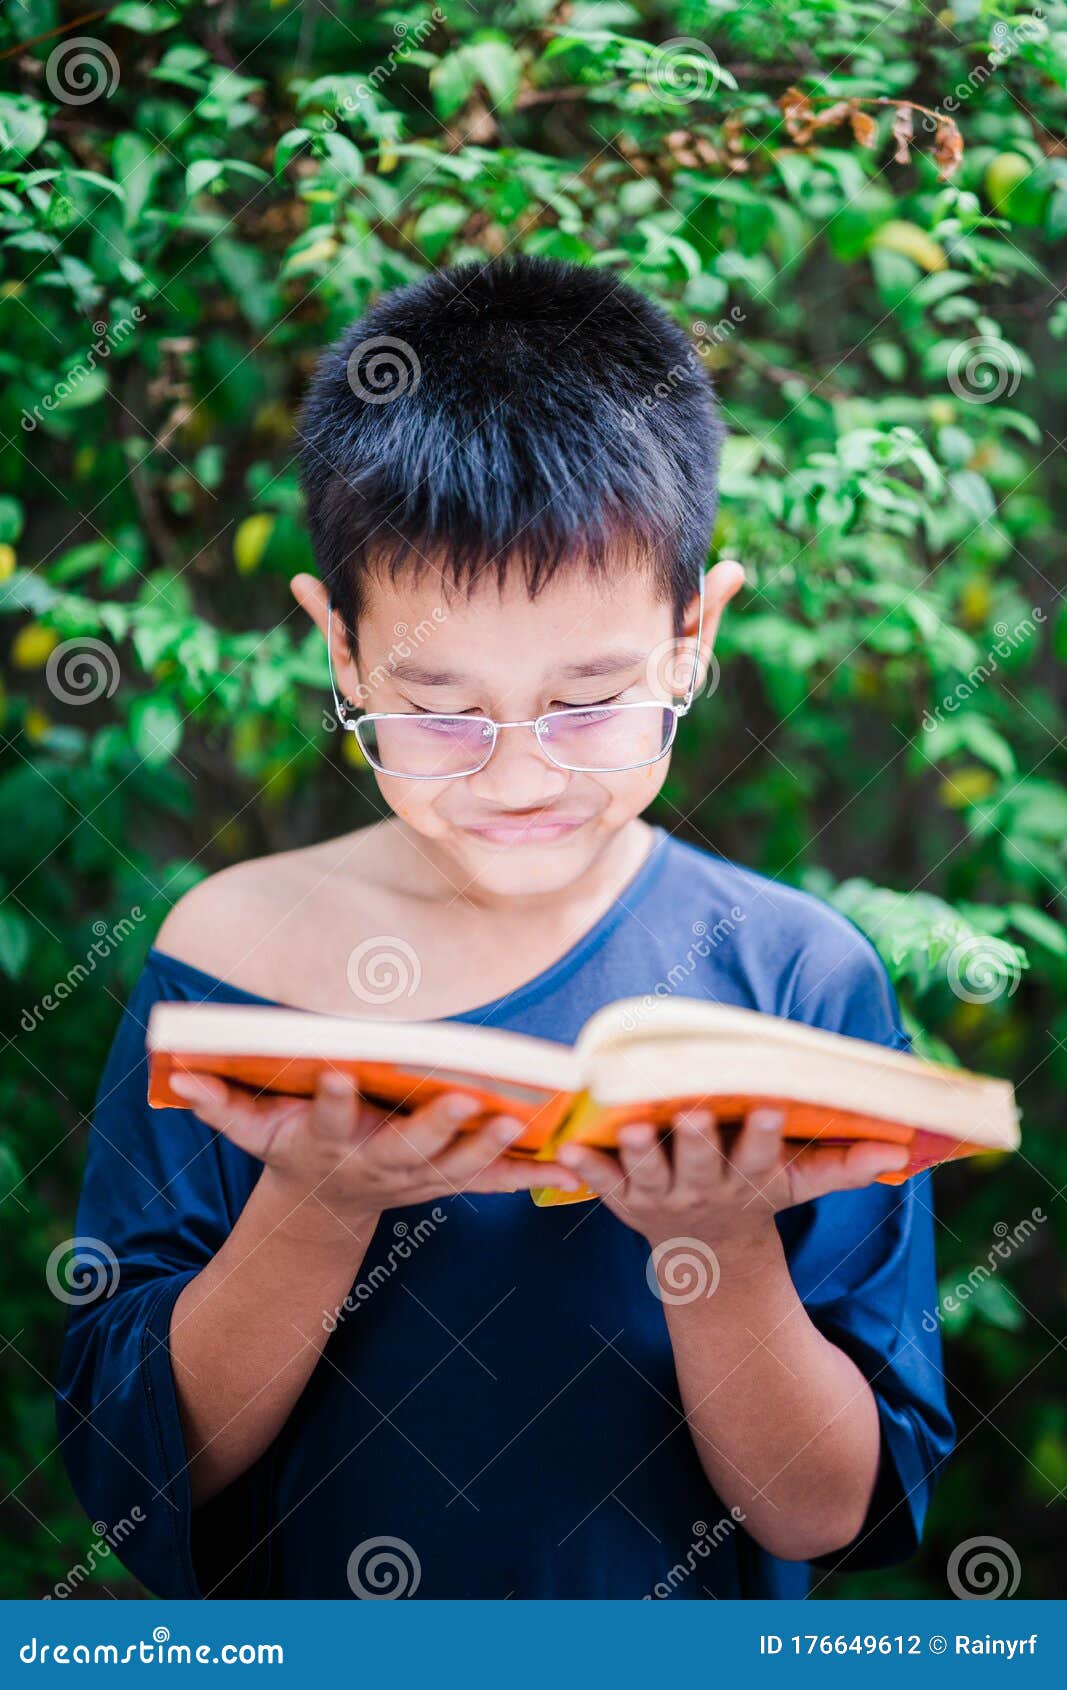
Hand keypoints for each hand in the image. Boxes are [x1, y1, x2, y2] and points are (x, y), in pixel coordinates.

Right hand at [168, 1070, 580, 1226]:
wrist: (325, 1206)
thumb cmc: (291, 1147)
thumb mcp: (252, 1130)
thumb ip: (220, 1103)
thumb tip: (177, 1077)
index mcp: (328, 1145)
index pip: (327, 1119)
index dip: (331, 1100)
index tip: (339, 1072)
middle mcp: (375, 1165)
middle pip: (408, 1148)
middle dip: (437, 1125)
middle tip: (468, 1099)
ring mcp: (416, 1180)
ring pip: (457, 1167)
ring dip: (491, 1149)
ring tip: (522, 1121)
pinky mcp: (447, 1184)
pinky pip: (493, 1184)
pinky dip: (532, 1178)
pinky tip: (574, 1171)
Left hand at [557, 1107, 910, 1249]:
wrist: (704, 1255)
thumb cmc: (756, 1194)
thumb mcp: (799, 1184)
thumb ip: (843, 1166)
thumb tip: (901, 1148)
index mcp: (748, 1179)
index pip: (763, 1156)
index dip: (768, 1135)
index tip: (774, 1106)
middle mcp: (704, 1189)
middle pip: (701, 1164)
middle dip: (697, 1140)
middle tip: (692, 1112)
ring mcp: (660, 1197)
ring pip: (648, 1174)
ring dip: (639, 1153)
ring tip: (629, 1128)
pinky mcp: (623, 1199)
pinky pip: (601, 1185)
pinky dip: (585, 1168)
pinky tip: (569, 1147)